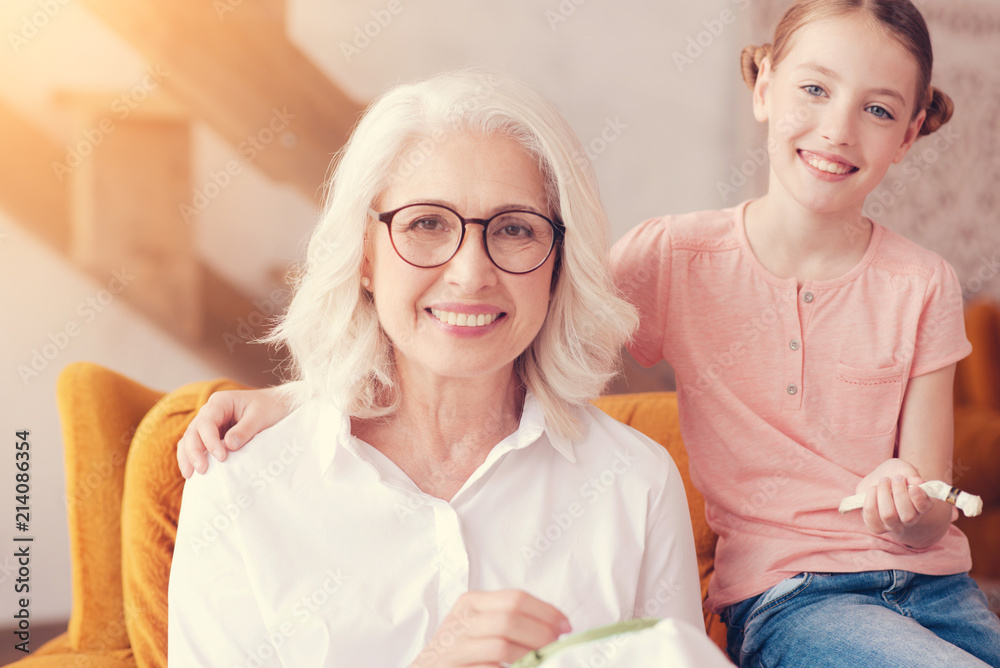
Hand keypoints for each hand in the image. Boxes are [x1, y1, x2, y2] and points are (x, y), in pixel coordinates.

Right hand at [176, 387, 291, 477]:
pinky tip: (194, 472)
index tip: (222, 457)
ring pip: (190, 439)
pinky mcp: (213, 435)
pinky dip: (193, 457)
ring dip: (188, 457)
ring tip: (190, 475)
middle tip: (201, 470)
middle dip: (194, 452)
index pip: (206, 423)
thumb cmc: (271, 407)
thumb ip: (245, 430)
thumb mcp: (261, 416)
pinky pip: (198, 445)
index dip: (210, 441)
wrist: (279, 406)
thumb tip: (228, 446)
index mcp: (220, 402)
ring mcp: (210, 423)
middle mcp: (210, 411)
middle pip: (193, 432)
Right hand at [409, 590, 570, 667]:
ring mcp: (455, 647)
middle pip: (510, 618)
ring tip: (541, 662)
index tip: (565, 626)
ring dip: (529, 656)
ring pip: (502, 646)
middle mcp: (462, 620)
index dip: (546, 611)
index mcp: (472, 602)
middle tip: (556, 647)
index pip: (516, 598)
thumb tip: (555, 627)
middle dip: (541, 634)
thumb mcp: (480, 626)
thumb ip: (509, 621)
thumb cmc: (460, 651)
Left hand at [855, 458, 933, 535]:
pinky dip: (870, 498)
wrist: (876, 481)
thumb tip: (918, 481)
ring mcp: (892, 525)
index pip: (924, 508)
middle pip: (907, 515)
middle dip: (899, 493)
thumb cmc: (894, 475)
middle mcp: (909, 519)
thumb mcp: (902, 469)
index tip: (913, 486)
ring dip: (884, 494)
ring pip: (889, 515)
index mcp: (920, 506)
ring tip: (884, 481)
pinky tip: (873, 489)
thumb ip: (910, 473)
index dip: (919, 498)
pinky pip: (871, 515)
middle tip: (896, 478)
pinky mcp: (875, 525)